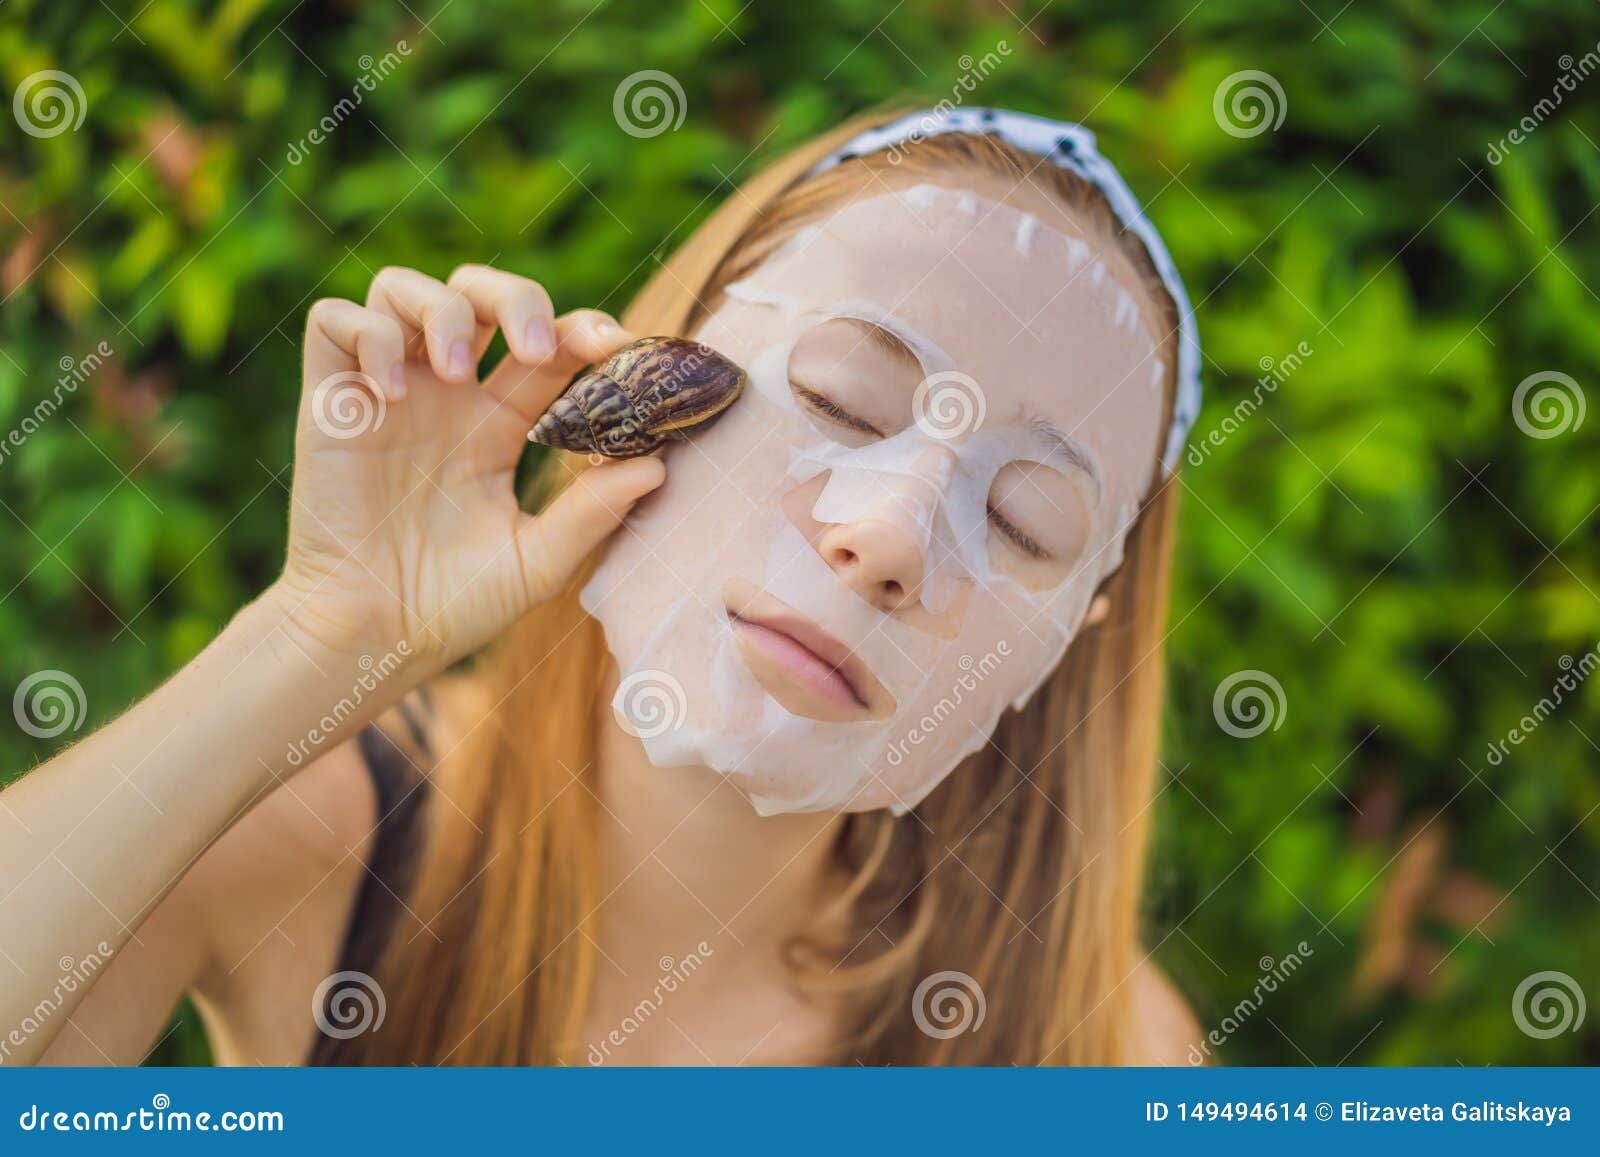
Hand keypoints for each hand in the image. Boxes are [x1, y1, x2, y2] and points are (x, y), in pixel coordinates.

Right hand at [269, 263, 663, 666]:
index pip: (547, 345)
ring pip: (404, 287)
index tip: (614, 348)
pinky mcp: (331, 401)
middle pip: (480, 292)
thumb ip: (591, 513)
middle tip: (534, 347)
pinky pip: (336, 321)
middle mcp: (445, 396)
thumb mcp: (536, 561)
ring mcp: (387, 392)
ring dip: (443, 309)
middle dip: (516, 297)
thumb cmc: (454, 606)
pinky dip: (370, 335)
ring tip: (455, 373)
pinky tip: (391, 393)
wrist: (374, 636)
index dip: (582, 330)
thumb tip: (659, 466)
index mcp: (499, 424)